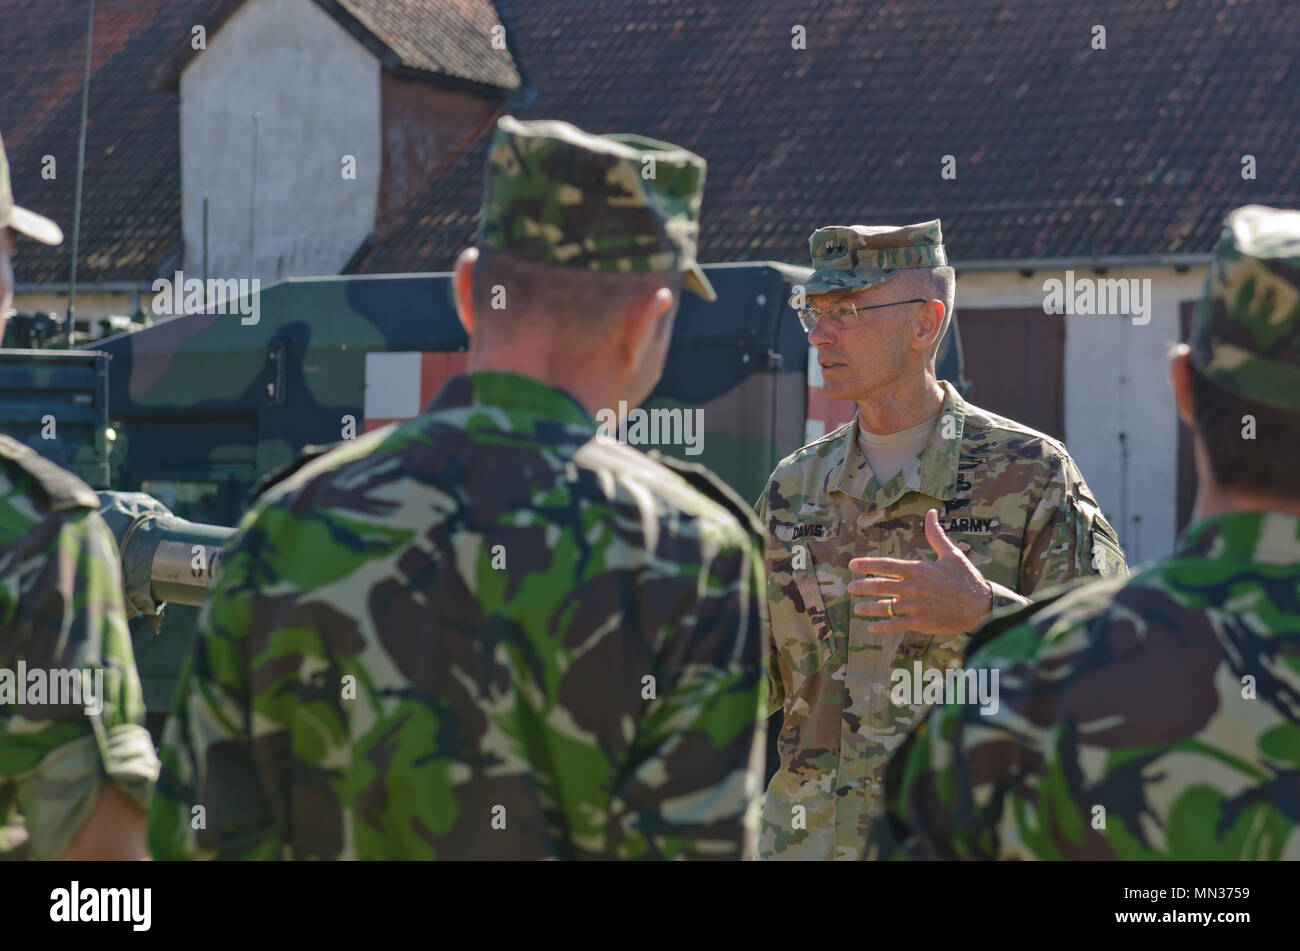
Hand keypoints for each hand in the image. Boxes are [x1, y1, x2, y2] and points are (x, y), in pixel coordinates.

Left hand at [847, 508, 992, 635]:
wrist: (982, 606)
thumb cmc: (967, 579)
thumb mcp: (952, 554)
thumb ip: (936, 535)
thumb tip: (931, 512)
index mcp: (919, 570)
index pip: (886, 566)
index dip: (867, 565)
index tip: (852, 565)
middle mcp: (914, 588)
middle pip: (880, 586)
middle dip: (862, 587)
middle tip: (849, 588)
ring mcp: (916, 607)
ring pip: (885, 608)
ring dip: (868, 608)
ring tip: (857, 608)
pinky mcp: (921, 623)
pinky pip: (896, 625)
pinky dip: (882, 627)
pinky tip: (871, 627)